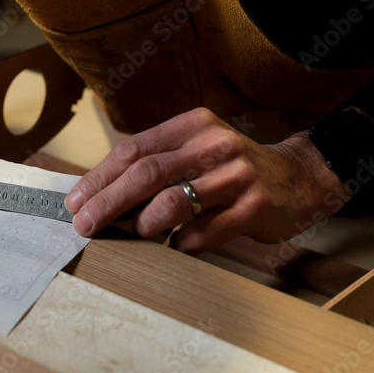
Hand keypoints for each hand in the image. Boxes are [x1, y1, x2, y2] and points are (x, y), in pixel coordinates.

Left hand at [63, 107, 348, 252]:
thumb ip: (156, 164)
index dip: (99, 177)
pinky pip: (205, 233)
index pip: (133, 150)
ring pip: (173, 202)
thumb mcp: (195, 150)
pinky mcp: (255, 208)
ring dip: (145, 223)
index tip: (75, 201)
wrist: (298, 177)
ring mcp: (236, 176)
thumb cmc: (230, 167)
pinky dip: (182, 244)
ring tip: (136, 233)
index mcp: (191, 126)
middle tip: (84, 224)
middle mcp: (213, 145)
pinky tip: (175, 246)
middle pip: (146, 174)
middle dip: (108, 202)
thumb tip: (99, 194)